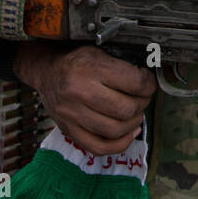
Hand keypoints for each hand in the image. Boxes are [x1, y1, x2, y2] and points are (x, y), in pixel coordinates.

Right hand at [15, 43, 156, 155]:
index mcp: (91, 68)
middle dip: (143, 104)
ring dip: (134, 123)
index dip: (149, 84)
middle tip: (143, 98)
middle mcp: (79, 93)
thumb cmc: (78, 60)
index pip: (135, 83)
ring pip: (115, 130)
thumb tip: (151, 79)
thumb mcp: (100, 51)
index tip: (149, 83)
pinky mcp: (68, 130)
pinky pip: (98, 147)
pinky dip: (119, 144)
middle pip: (126, 110)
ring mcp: (72, 115)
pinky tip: (128, 133)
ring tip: (135, 113)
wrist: (47, 70)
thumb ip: (124, 64)